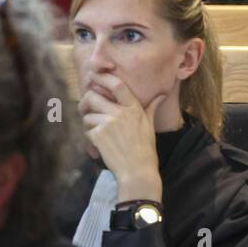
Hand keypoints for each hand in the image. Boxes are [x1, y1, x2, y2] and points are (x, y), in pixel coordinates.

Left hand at [79, 74, 165, 202]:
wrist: (137, 170)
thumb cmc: (145, 148)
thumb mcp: (149, 125)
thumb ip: (152, 107)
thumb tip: (162, 95)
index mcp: (133, 107)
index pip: (117, 85)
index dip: (103, 77)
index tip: (94, 76)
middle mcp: (120, 112)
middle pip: (92, 96)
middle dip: (85, 102)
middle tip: (85, 108)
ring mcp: (108, 123)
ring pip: (87, 116)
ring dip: (88, 124)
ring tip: (97, 133)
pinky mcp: (98, 135)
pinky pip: (87, 130)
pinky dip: (89, 137)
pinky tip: (98, 145)